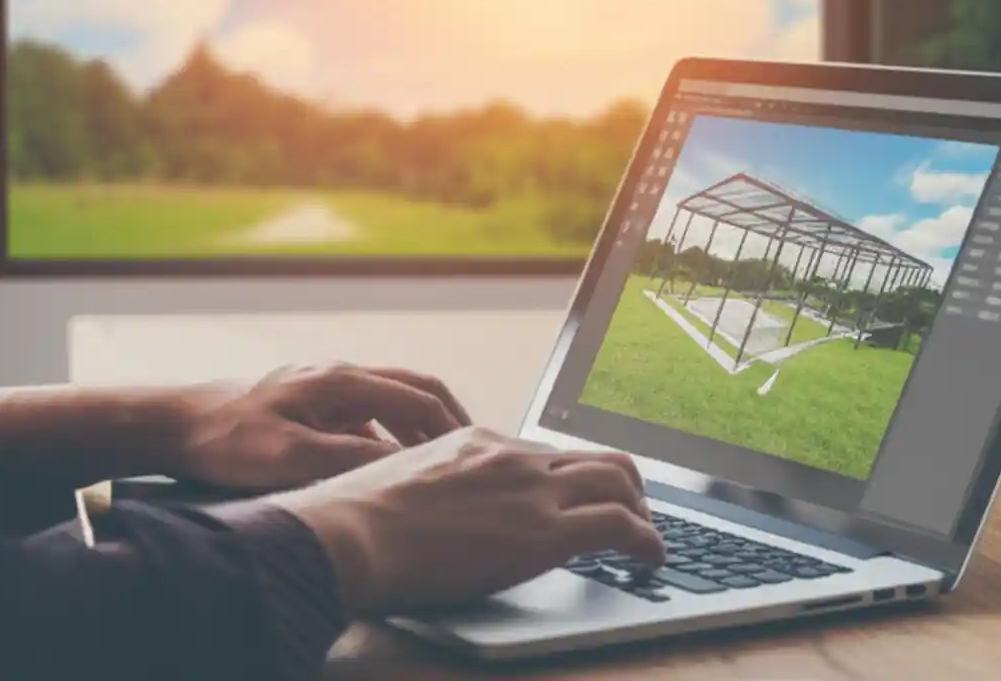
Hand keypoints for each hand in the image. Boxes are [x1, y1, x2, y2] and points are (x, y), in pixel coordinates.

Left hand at [172, 364, 470, 490]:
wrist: (174, 425)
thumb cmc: (226, 440)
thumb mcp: (290, 458)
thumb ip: (349, 461)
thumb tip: (403, 470)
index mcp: (342, 381)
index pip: (420, 399)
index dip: (452, 428)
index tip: (474, 456)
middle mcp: (341, 375)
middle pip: (416, 389)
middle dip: (450, 420)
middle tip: (474, 452)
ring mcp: (327, 386)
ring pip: (394, 400)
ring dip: (422, 429)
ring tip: (441, 462)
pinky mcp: (314, 402)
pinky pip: (369, 414)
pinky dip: (393, 436)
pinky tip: (390, 466)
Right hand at [272, 426, 665, 614]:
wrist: (348, 535)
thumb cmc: (354, 521)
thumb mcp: (401, 482)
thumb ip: (435, 489)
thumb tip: (437, 513)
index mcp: (478, 441)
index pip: (546, 453)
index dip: (573, 478)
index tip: (580, 497)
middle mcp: (513, 457)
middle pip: (596, 457)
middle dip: (624, 486)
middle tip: (631, 513)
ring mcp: (532, 491)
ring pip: (619, 481)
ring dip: (642, 510)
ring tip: (647, 538)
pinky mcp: (544, 532)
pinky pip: (619, 526)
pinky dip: (648, 541)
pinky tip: (651, 559)